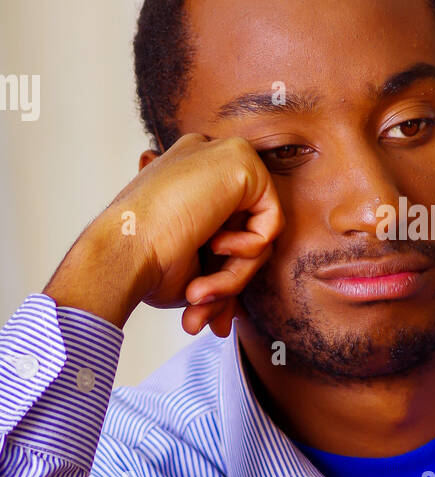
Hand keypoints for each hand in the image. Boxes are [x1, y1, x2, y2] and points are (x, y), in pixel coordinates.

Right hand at [44, 134, 285, 336]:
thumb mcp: (187, 272)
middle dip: (228, 281)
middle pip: (243, 232)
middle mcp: (202, 160)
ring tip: (197, 292)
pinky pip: (271, 221)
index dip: (218, 273)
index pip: (225, 227)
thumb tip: (227, 320)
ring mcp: (221, 156)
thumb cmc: (140, 264)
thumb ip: (217, 277)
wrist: (121, 254)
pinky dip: (248, 249)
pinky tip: (213, 243)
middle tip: (197, 317)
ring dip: (232, 275)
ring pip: (257, 232)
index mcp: (185, 179)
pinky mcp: (242, 160)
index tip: (197, 308)